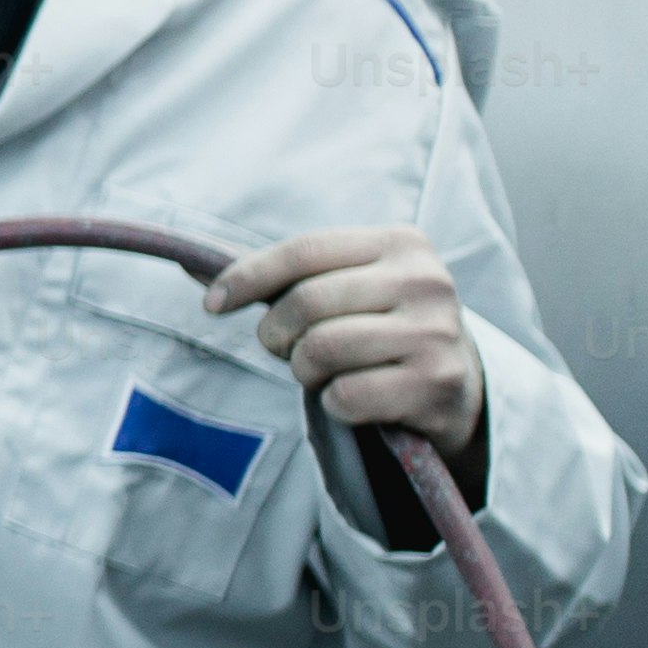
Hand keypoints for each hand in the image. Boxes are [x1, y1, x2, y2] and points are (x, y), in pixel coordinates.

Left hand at [204, 224, 486, 495]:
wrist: (459, 386)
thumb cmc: (382, 330)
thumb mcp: (346, 288)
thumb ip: (280, 276)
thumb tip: (188, 263)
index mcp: (400, 242)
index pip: (303, 251)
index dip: (247, 277)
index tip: (213, 305)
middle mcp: (426, 280)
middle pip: (306, 303)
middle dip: (276, 334)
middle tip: (285, 350)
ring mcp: (436, 333)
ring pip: (322, 350)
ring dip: (305, 371)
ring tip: (323, 372)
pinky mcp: (437, 385)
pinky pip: (346, 396)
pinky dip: (333, 404)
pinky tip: (352, 400)